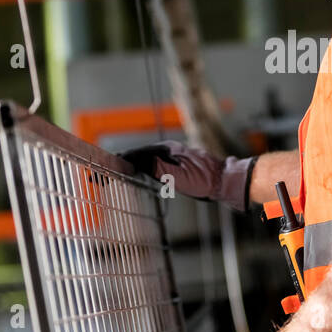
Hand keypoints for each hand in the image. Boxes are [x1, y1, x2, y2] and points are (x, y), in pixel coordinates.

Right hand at [118, 141, 257, 212]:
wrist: (226, 180)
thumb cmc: (205, 180)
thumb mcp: (179, 177)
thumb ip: (158, 168)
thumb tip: (137, 161)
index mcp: (167, 150)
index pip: (137, 154)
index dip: (121, 160)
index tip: (106, 165)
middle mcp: (169, 150)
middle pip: (140, 154)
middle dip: (122, 162)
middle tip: (106, 170)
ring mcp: (174, 156)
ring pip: (147, 159)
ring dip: (131, 164)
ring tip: (116, 171)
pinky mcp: (178, 164)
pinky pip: (155, 163)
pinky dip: (143, 167)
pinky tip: (139, 173)